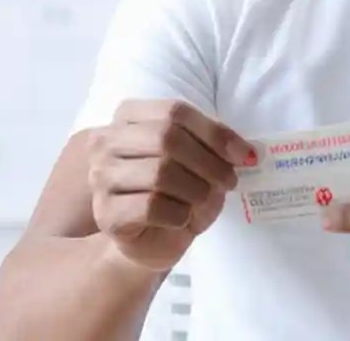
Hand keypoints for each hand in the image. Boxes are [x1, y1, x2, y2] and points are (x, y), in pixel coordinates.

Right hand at [88, 99, 254, 271]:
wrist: (149, 238)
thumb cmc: (176, 193)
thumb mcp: (199, 160)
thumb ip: (216, 147)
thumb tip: (247, 151)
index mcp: (129, 116)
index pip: (175, 111)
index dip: (214, 133)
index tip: (243, 155)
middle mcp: (107, 141)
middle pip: (167, 138)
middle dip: (208, 162)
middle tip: (229, 181)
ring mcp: (101, 176)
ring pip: (160, 173)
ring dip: (196, 191)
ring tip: (204, 201)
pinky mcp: (106, 212)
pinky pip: (153, 207)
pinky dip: (179, 214)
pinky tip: (181, 218)